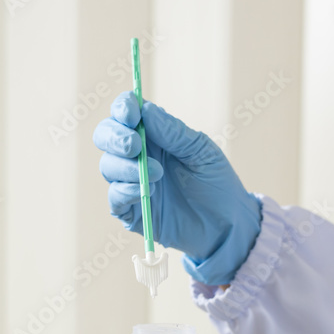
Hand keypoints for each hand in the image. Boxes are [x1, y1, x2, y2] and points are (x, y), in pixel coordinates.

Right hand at [92, 92, 261, 284]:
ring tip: (158, 173)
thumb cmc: (217, 184)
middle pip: (106, 136)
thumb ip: (173, 132)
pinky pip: (114, 198)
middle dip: (115, 137)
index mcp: (154, 135)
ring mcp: (131, 183)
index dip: (122, 108)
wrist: (228, 225)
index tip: (131, 114)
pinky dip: (125, 191)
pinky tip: (146, 192)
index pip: (125, 112)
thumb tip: (146, 109)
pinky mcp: (131, 211)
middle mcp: (137, 156)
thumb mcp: (202, 151)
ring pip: (108, 166)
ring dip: (126, 167)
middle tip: (135, 145)